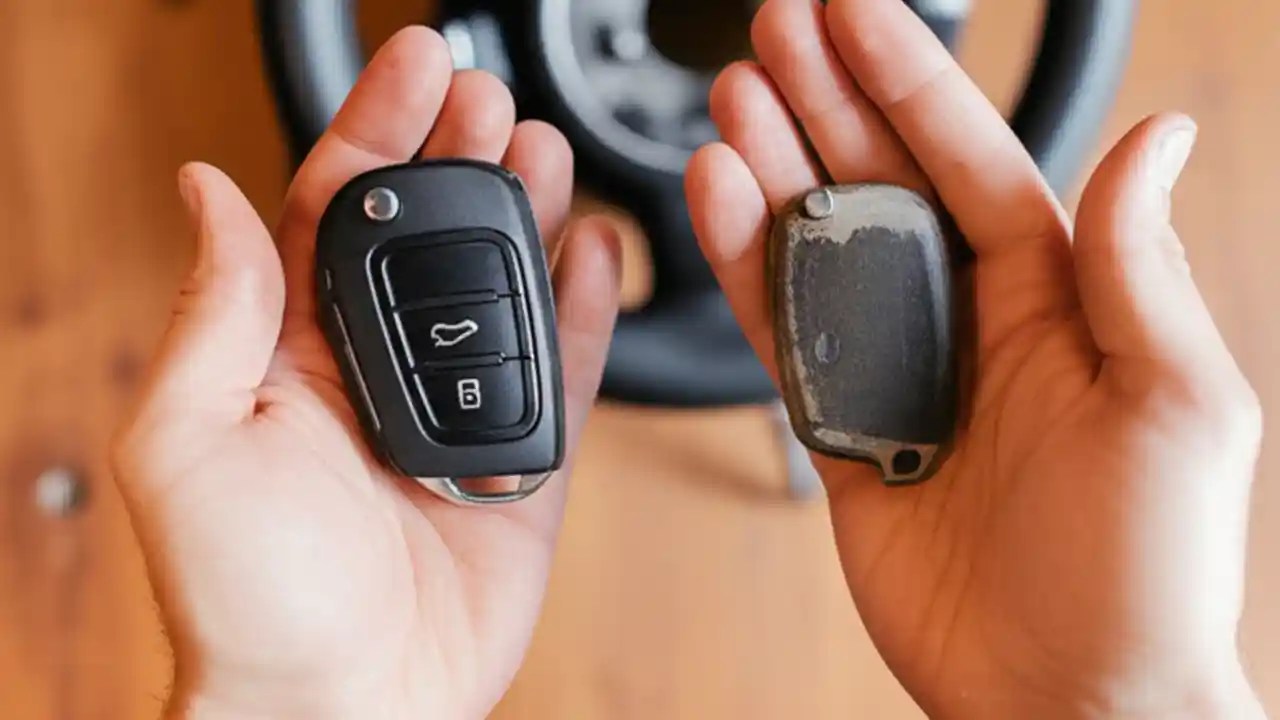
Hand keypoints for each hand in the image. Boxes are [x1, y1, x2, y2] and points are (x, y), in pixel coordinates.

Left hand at [112, 28, 621, 719]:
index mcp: (290, 356)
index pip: (335, 211)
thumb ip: (217, 310)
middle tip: (495, 99)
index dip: (377, 128)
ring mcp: (454, 417)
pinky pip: (566, 374)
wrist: (339, 711)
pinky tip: (597, 250)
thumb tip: (207, 190)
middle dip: (460, 156)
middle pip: (428, 238)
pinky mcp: (522, 466)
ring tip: (547, 149)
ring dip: (527, 213)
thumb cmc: (245, 603)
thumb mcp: (189, 440)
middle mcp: (374, 375)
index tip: (420, 64)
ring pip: (502, 290)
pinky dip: (588, 310)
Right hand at [686, 0, 1264, 715]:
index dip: (910, 80)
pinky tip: (721, 206)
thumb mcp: (1178, 403)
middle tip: (769, 34)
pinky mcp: (848, 434)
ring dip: (775, 170)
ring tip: (729, 101)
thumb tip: (1149, 139)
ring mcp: (906, 375)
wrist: (1069, 699)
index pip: (971, 158)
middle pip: (884, 183)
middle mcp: (977, 322)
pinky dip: (748, 271)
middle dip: (824, 100)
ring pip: (823, 248)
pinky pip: (786, 338)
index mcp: (1060, 297)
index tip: (853, 14)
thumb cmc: (1147, 572)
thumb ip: (1138, 267)